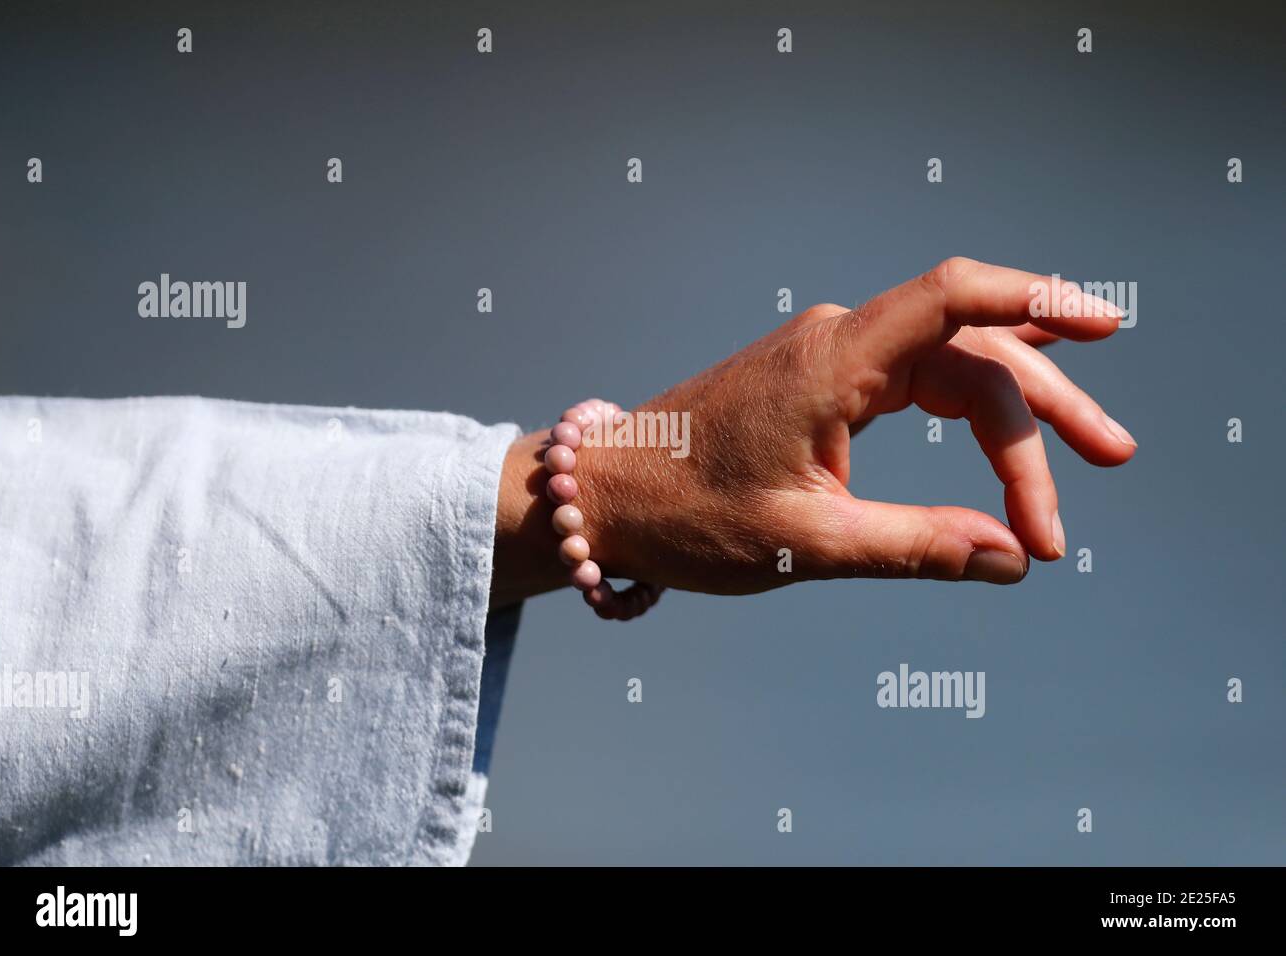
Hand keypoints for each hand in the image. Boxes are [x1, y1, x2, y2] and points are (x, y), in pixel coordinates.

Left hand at [492, 258, 1134, 606]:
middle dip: (1044, 412)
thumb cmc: (687, 517)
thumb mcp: (807, 544)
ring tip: (1074, 478)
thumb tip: (1011, 559)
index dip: (1037, 299)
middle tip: (1113, 459)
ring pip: (950, 370)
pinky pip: (915, 380)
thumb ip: (915, 546)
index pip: (953, 298)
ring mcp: (830, 358)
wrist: (608, 500)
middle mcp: (838, 342)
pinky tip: (1012, 421)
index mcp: (832, 362)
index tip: (1105, 323)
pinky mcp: (822, 382)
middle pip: (972, 353)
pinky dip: (967, 412)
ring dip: (1014, 421)